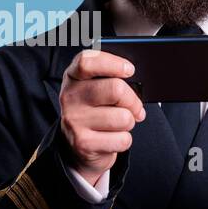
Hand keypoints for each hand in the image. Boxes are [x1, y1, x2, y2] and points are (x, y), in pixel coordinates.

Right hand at [59, 49, 145, 186]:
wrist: (80, 146)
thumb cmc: (95, 111)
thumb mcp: (95, 88)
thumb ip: (110, 77)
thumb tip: (138, 81)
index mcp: (73, 77)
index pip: (86, 62)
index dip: (112, 63)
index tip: (129, 70)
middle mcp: (70, 97)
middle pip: (116, 89)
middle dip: (133, 101)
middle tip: (135, 107)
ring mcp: (74, 121)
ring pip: (123, 117)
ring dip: (129, 123)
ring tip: (119, 124)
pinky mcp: (83, 143)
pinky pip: (122, 139)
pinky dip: (124, 140)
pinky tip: (112, 138)